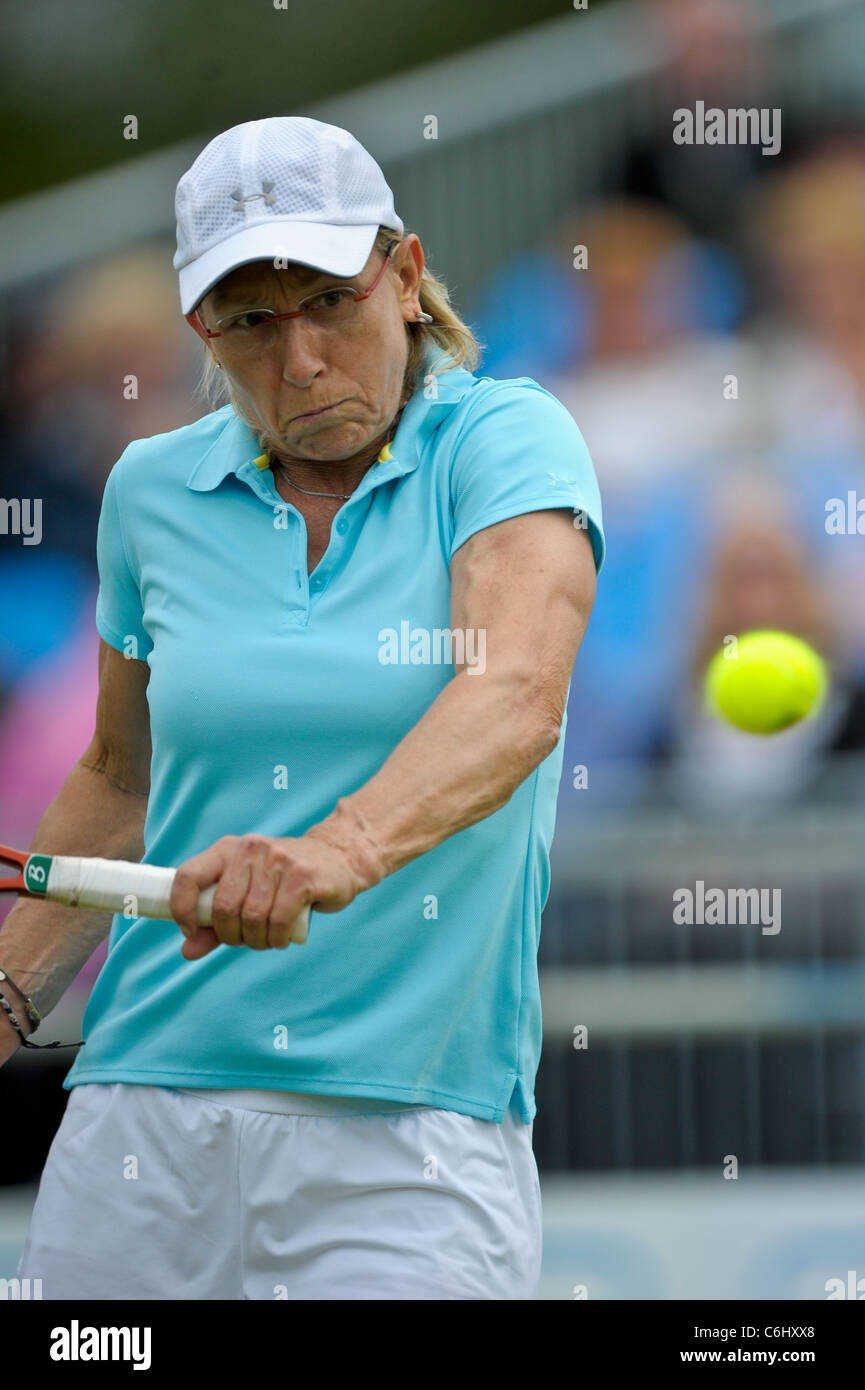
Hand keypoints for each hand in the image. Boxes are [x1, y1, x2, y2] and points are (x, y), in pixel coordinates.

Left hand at [169, 832, 362, 959]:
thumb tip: (187, 952)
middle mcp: (250, 849)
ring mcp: (277, 860)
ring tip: (267, 939)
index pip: (187, 876)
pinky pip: (278, 920)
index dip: (183, 909)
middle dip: (231, 936)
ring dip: (257, 941)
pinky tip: (282, 939)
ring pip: (253, 918)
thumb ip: (215, 922)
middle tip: (245, 940)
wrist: (339, 858)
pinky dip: (277, 939)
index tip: (192, 931)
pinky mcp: (302, 876)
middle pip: (224, 908)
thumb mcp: (246, 894)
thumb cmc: (285, 881)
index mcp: (227, 849)